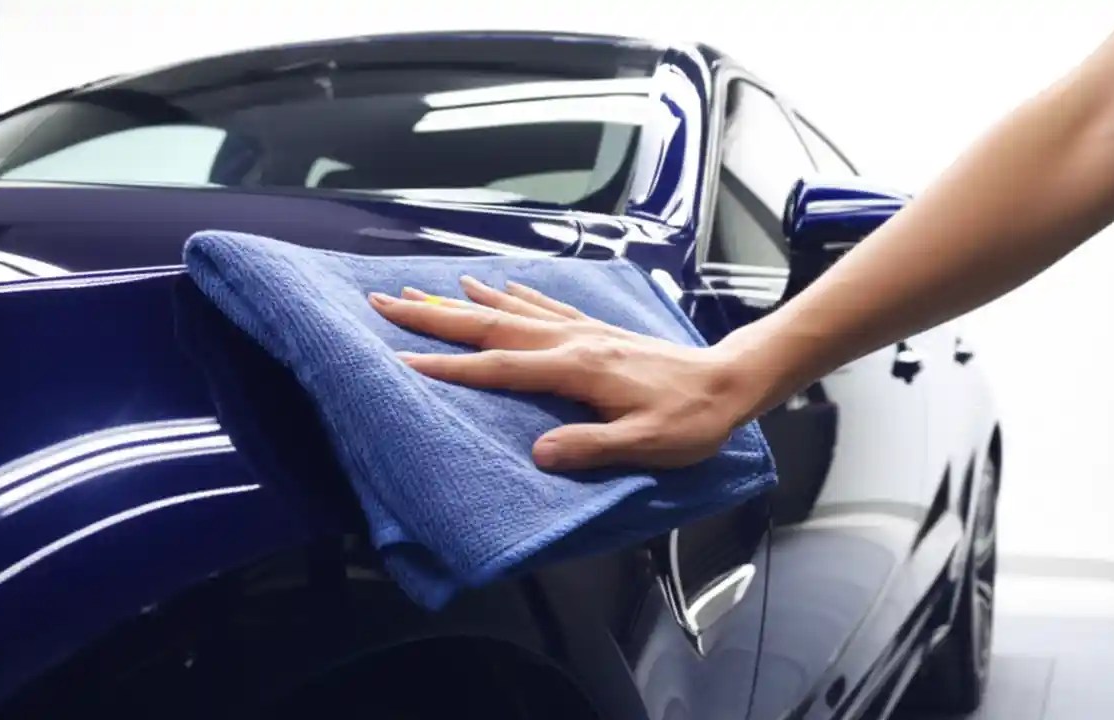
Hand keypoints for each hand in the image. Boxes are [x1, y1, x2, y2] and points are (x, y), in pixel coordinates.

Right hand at [368, 276, 759, 470]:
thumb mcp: (647, 444)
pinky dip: (509, 293)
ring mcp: (582, 330)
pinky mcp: (594, 330)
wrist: (729, 382)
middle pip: (490, 324)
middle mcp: (573, 341)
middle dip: (434, 316)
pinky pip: (540, 305)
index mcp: (579, 369)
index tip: (403, 361)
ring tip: (419, 291)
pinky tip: (490, 285)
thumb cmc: (691, 419)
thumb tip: (538, 454)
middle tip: (384, 303)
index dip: (450, 367)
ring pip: (508, 310)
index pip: (500, 366)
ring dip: (460, 301)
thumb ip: (592, 448)